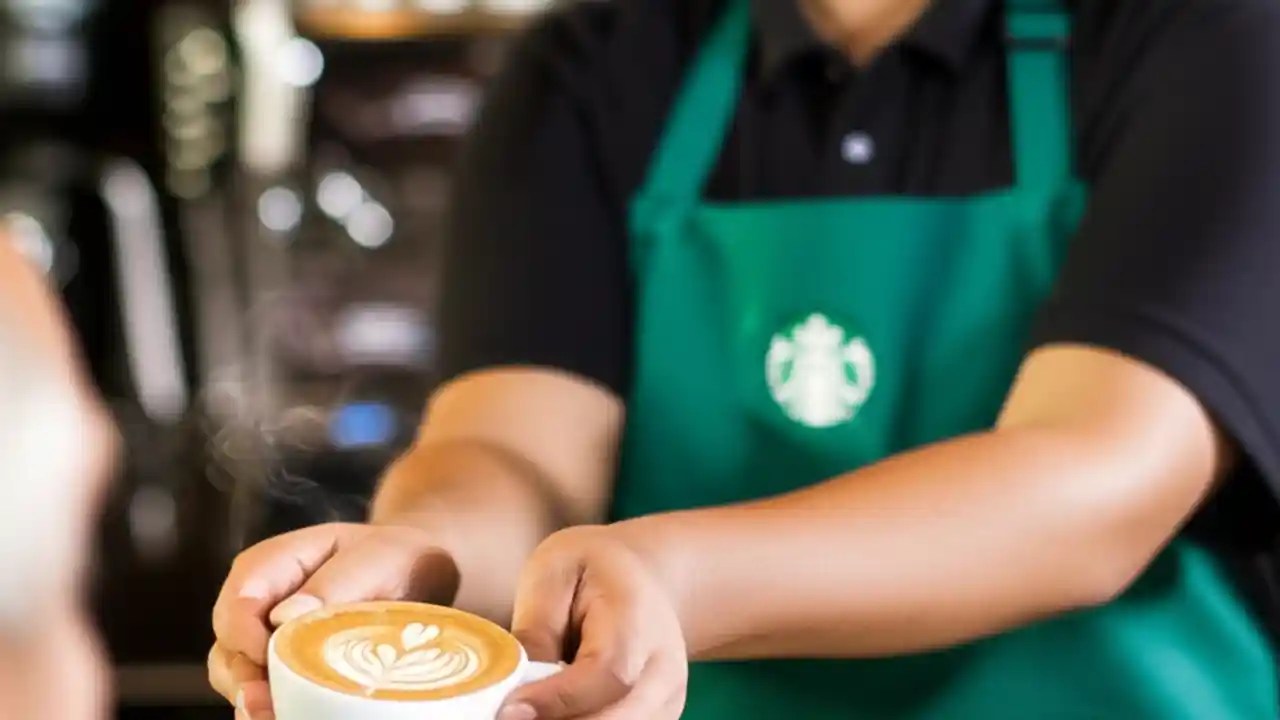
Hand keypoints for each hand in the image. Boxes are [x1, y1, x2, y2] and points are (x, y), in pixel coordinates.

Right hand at [208, 522, 459, 719]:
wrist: (415, 573)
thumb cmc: (391, 558)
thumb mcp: (375, 560)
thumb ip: (334, 584)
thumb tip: (282, 620)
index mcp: (271, 564)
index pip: (239, 601)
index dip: (246, 637)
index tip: (273, 662)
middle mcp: (257, 602)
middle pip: (229, 646)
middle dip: (244, 681)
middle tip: (267, 710)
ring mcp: (264, 635)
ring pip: (237, 675)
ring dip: (254, 701)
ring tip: (277, 718)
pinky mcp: (281, 664)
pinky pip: (264, 690)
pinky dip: (274, 707)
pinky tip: (292, 717)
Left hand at [500, 526, 687, 719]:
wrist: (640, 579)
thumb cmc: (591, 573)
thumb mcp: (552, 577)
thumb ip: (535, 634)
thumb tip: (513, 693)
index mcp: (639, 618)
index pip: (607, 672)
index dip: (557, 699)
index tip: (509, 709)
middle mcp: (665, 668)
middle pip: (615, 719)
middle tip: (510, 712)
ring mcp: (666, 701)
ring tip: (530, 707)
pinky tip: (554, 710)